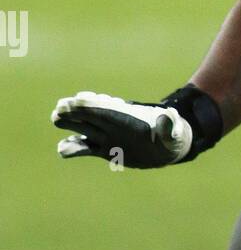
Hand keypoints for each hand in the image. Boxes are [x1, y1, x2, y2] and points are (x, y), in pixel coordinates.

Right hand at [51, 91, 192, 167]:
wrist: (167, 147)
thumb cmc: (171, 136)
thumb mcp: (174, 133)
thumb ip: (170, 126)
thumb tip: (169, 116)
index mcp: (126, 117)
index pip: (105, 108)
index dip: (92, 103)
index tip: (79, 99)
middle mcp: (112, 124)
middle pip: (88, 114)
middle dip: (75, 109)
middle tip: (62, 108)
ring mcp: (106, 136)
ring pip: (82, 128)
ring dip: (69, 123)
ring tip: (57, 118)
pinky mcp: (103, 150)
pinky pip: (84, 148)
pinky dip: (73, 148)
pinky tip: (62, 149)